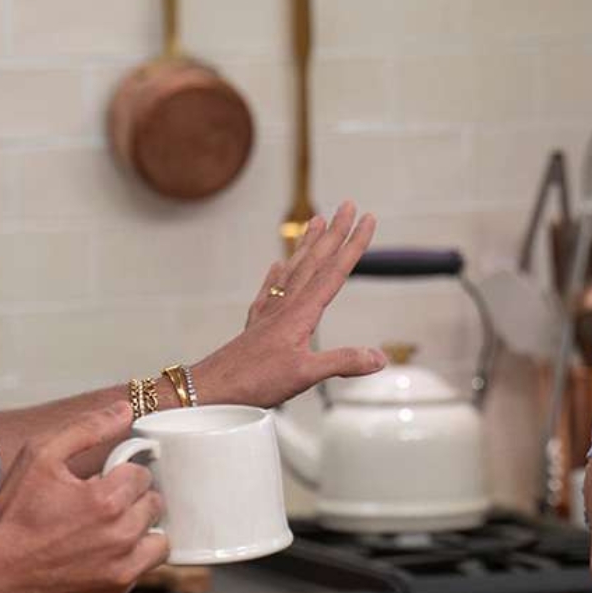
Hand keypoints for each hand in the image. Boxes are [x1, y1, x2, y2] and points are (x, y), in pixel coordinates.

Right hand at [0, 401, 167, 592]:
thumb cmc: (12, 514)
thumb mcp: (42, 455)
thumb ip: (87, 428)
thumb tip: (124, 409)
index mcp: (107, 500)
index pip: (143, 475)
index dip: (122, 473)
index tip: (104, 479)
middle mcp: (120, 536)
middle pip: (154, 504)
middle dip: (132, 499)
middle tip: (103, 502)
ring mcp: (120, 568)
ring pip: (157, 539)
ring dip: (141, 529)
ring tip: (109, 526)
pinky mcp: (114, 590)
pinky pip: (144, 567)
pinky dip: (131, 557)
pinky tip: (104, 550)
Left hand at [195, 201, 385, 407]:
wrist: (213, 387)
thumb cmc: (255, 381)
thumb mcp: (306, 375)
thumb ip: (343, 362)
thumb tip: (378, 357)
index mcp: (301, 312)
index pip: (335, 271)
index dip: (354, 244)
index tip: (367, 220)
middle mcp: (286, 304)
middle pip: (316, 260)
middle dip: (335, 232)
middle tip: (347, 205)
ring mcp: (270, 312)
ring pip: (294, 268)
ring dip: (308, 244)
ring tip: (316, 220)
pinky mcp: (256, 323)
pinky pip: (269, 289)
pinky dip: (276, 274)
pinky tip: (276, 266)